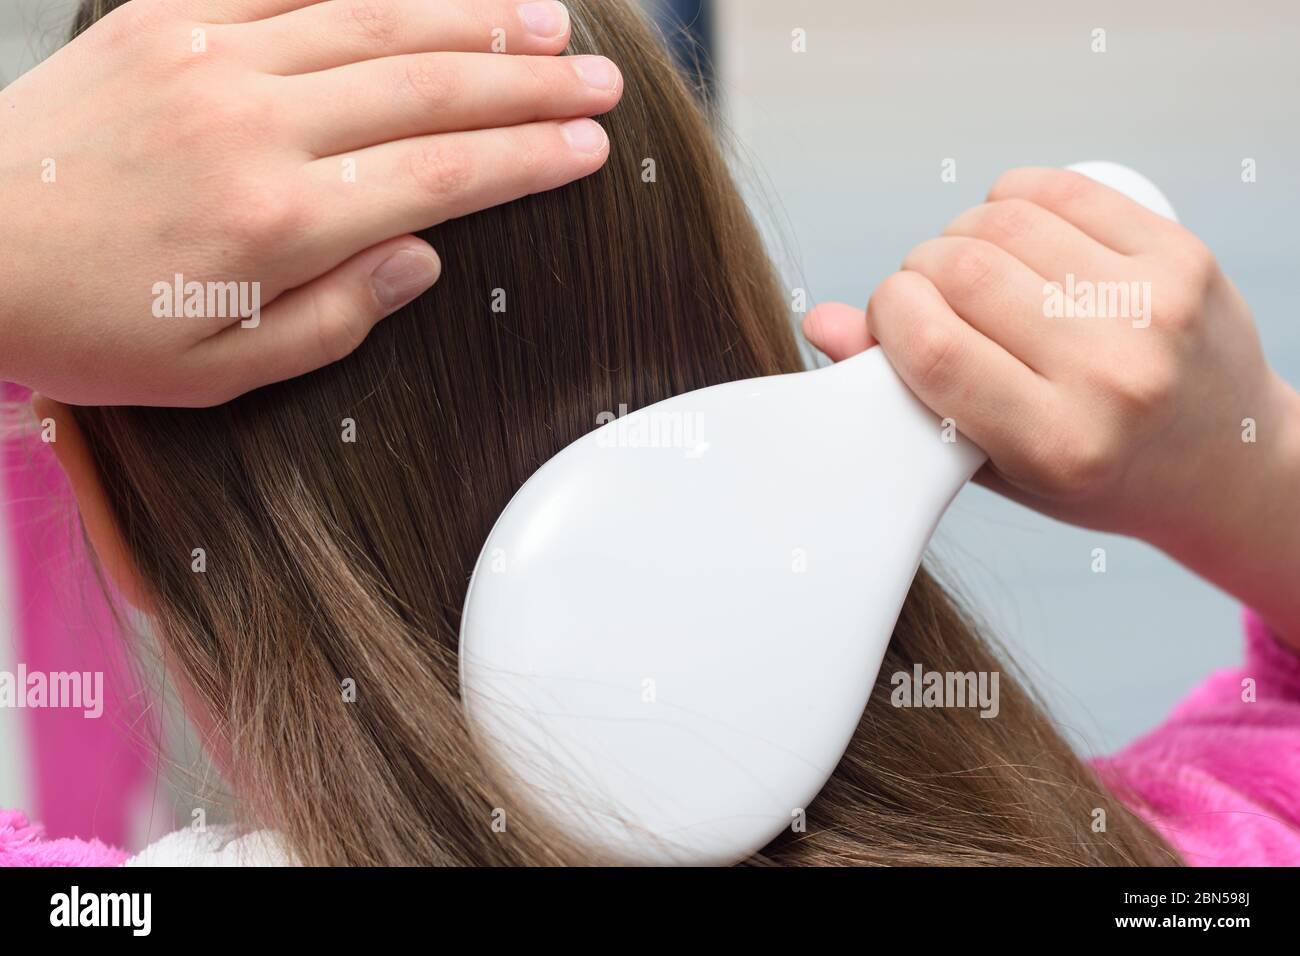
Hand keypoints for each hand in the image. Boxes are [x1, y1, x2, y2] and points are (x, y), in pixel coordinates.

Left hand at [0, 0, 619, 405]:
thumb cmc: (86, 323)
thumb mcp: (218, 372)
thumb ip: (336, 319)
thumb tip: (421, 257)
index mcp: (278, 223)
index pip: (443, 173)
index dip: (529, 157)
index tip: (590, 147)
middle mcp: (257, 125)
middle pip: (430, 87)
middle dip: (530, 81)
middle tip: (599, 82)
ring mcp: (211, 59)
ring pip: (377, 22)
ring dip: (474, 19)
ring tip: (550, 22)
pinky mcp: (167, 20)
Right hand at [805, 167, 1299, 644]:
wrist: (1222, 464)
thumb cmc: (1093, 472)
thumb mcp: (992, 460)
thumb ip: (906, 395)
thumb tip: (822, 321)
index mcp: (1056, 444)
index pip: (931, 345)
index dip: (886, 313)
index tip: (888, 318)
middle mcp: (1112, 377)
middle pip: (961, 271)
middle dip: (919, 270)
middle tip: (929, 295)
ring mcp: (1152, 309)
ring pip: (1003, 220)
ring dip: (962, 232)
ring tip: (971, 267)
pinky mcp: (1179, 256)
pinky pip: (1061, 190)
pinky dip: (1013, 196)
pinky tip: (1011, 226)